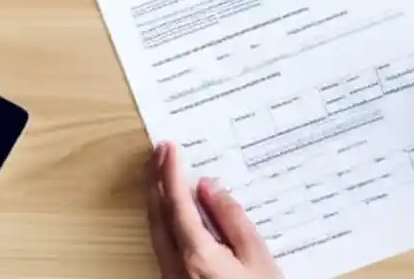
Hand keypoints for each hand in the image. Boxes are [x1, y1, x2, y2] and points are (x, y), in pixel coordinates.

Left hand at [146, 142, 281, 278]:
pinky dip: (165, 219)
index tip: (169, 148)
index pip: (178, 205)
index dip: (171, 173)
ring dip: (158, 199)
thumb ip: (232, 219)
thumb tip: (209, 188)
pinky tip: (173, 208)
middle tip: (160, 152)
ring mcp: (170, 276)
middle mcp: (175, 266)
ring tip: (162, 173)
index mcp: (197, 255)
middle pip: (157, 216)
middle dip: (156, 180)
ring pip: (157, 230)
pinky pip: (163, 243)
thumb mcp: (256, 256)